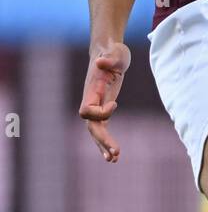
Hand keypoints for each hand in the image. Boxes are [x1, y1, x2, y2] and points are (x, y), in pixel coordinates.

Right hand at [80, 42, 131, 160]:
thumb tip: (102, 62)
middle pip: (91, 126)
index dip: (100, 111)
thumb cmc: (113, 52)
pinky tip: (114, 156)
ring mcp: (97, 106)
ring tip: (114, 159)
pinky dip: (106, 142)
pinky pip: (102, 129)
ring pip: (95, 131)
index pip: (87, 110)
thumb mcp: (115, 53)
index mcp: (91, 90)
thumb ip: (109, 58)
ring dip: (103, 146)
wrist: (109, 52)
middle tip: (116, 154)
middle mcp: (91, 100)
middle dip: (102, 140)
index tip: (115, 103)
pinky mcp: (104, 109)